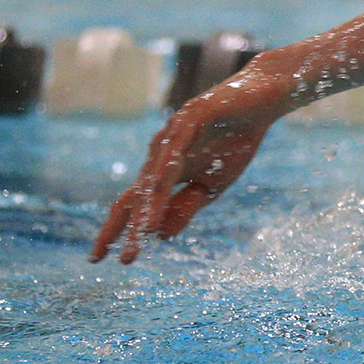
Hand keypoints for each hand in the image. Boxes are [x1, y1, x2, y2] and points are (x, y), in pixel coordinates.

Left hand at [90, 74, 283, 263]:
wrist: (260, 103)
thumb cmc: (235, 141)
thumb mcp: (213, 185)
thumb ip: (186, 207)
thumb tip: (160, 236)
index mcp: (165, 173)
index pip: (134, 206)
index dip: (119, 231)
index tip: (103, 260)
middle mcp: (160, 155)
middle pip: (134, 196)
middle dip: (122, 227)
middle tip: (113, 258)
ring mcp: (171, 135)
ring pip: (153, 178)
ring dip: (147, 207)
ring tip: (143, 232)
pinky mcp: (189, 118)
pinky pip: (174, 150)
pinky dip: (165, 172)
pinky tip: (159, 190)